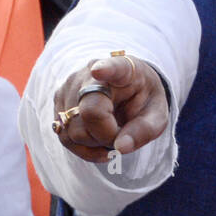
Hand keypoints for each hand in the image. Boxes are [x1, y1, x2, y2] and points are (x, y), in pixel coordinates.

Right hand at [53, 55, 167, 161]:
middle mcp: (89, 74)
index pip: (112, 67)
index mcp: (123, 70)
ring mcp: (69, 87)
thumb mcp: (157, 116)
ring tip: (112, 135)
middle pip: (88, 114)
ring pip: (72, 130)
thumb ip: (144, 130)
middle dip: (106, 136)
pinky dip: (82, 148)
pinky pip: (63, 135)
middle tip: (123, 133)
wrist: (128, 90)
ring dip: (93, 144)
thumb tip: (121, 147)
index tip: (99, 70)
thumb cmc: (143, 101)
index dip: (105, 69)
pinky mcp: (58, 102)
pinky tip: (98, 144)